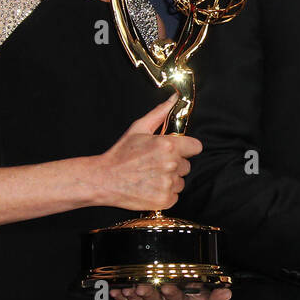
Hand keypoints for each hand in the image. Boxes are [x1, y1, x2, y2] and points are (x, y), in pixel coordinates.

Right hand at [93, 96, 201, 210]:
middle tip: (154, 164)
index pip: (196, 147)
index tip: (176, 151)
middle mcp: (171, 164)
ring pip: (180, 181)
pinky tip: (150, 187)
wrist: (104, 179)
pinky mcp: (165, 199)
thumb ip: (159, 114)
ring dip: (170, 180)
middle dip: (174, 164)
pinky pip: (174, 195)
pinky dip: (164, 194)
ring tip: (150, 176)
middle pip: (187, 165)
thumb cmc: (121, 154)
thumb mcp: (138, 129)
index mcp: (168, 145)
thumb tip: (173, 100)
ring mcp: (168, 183)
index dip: (186, 148)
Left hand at [112, 282, 231, 299]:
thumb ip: (214, 298)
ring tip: (126, 288)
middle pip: (153, 299)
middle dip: (147, 293)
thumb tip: (228, 292)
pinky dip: (119, 298)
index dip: (171, 293)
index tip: (167, 286)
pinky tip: (114, 291)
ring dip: (131, 295)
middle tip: (142, 286)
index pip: (175, 298)